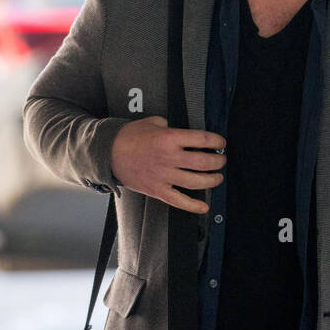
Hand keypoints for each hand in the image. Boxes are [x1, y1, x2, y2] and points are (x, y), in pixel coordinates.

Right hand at [109, 116, 224, 212]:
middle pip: (203, 162)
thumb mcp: (153, 122)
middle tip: (221, 160)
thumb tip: (184, 134)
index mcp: (169, 138)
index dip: (216, 141)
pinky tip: (204, 207)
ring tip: (217, 177)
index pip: (202, 139)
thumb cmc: (130, 136)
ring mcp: (163, 176)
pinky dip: (193, 206)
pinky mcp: (157, 190)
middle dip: (218, 162)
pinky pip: (178, 200)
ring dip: (211, 180)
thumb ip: (170, 126)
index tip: (221, 143)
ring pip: (195, 182)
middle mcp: (169, 157)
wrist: (108, 153)